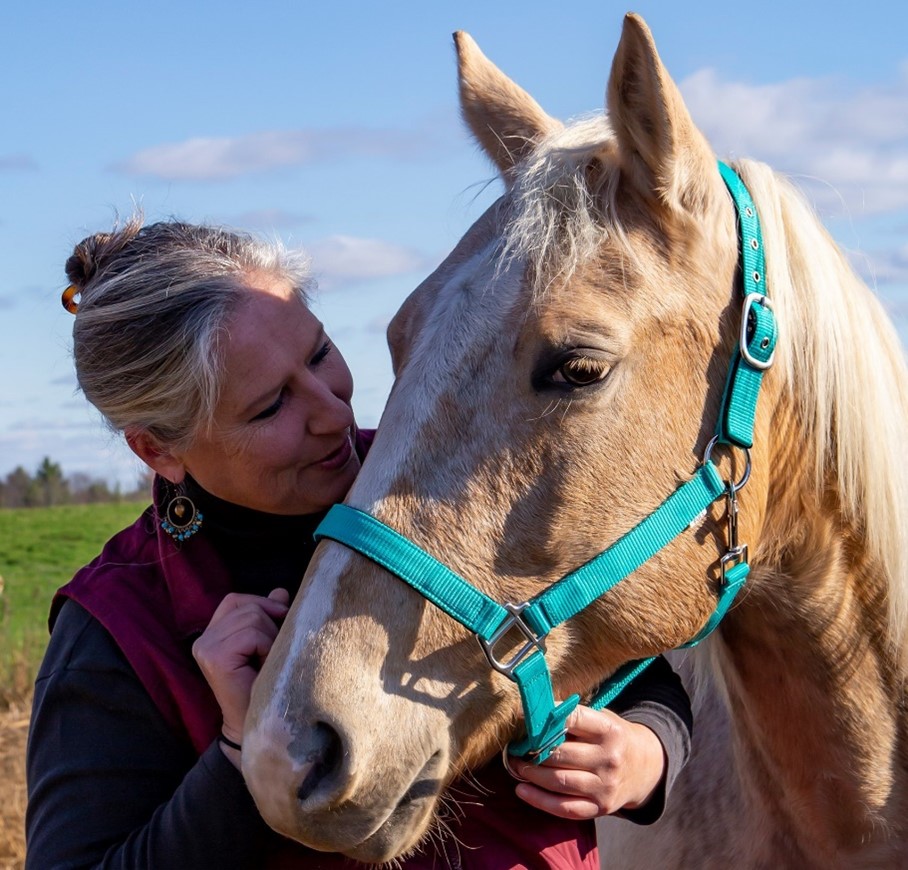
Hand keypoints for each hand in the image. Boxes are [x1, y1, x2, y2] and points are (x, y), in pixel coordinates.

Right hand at [192, 588, 289, 765]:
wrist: (257, 721)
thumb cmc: (264, 683)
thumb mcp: (268, 643)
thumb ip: (269, 616)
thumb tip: (280, 591)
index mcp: (211, 633)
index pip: (236, 600)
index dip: (262, 605)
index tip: (278, 624)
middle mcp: (203, 639)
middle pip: (248, 606)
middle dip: (270, 625)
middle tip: (269, 654)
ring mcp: (205, 648)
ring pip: (253, 617)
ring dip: (270, 638)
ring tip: (264, 662)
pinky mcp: (214, 658)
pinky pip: (252, 634)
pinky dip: (265, 647)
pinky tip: (260, 666)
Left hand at [508, 705, 665, 819]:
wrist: (644, 766)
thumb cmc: (611, 738)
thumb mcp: (600, 719)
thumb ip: (572, 717)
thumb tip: (532, 715)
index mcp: (609, 730)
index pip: (572, 720)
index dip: (543, 719)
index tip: (521, 718)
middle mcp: (609, 759)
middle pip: (560, 754)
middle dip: (531, 752)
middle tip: (513, 748)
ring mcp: (605, 786)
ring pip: (559, 781)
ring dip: (530, 774)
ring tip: (516, 766)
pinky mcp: (601, 807)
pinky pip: (565, 808)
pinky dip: (539, 800)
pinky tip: (522, 790)